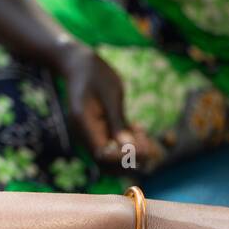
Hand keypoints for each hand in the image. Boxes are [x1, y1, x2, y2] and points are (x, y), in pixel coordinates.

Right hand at [55, 43, 154, 170]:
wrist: (78, 63)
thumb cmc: (94, 73)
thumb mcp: (110, 94)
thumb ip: (117, 121)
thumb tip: (127, 148)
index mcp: (84, 125)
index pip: (102, 156)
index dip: (124, 158)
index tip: (144, 148)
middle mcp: (86, 135)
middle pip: (107, 164)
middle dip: (131, 161)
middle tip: (150, 146)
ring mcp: (92, 134)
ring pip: (113, 157)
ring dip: (133, 153)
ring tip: (145, 134)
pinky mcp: (100, 131)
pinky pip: (116, 146)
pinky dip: (130, 142)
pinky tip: (138, 127)